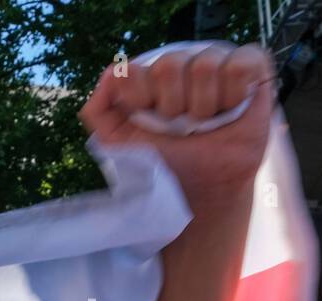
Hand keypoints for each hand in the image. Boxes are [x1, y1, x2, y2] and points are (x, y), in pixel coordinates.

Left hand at [79, 43, 275, 207]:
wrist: (204, 189)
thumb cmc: (163, 166)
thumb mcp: (118, 145)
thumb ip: (98, 112)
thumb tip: (110, 72)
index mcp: (147, 80)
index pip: (133, 68)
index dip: (140, 98)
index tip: (149, 121)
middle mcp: (180, 66)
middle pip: (168, 65)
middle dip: (173, 107)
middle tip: (182, 126)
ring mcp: (215, 63)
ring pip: (204, 64)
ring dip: (204, 106)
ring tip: (207, 122)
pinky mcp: (251, 68)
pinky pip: (239, 63)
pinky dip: (234, 93)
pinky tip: (232, 109)